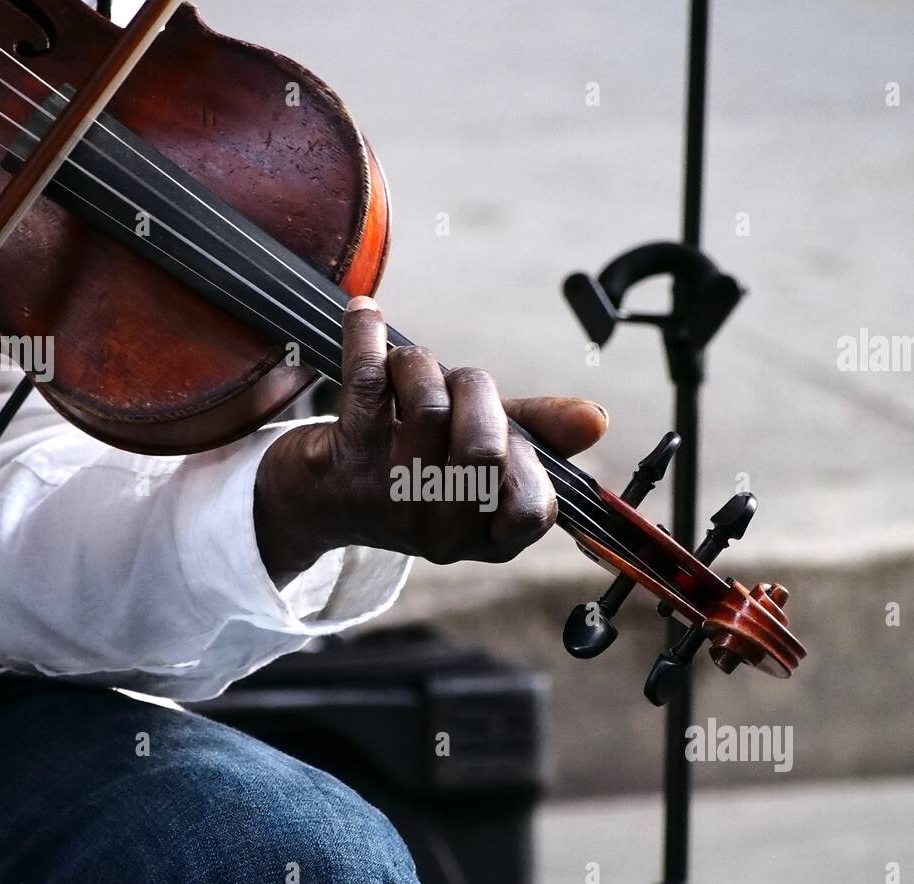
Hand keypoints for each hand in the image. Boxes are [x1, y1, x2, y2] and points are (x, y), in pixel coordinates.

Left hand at [255, 296, 607, 578]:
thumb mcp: (484, 454)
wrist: (317, 498)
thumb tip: (596, 419)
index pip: (533, 510)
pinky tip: (364, 315)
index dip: (528, 457)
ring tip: (410, 362)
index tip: (506, 430)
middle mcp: (438, 531)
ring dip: (423, 363)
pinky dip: (367, 336)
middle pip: (484, 448)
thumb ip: (542, 434)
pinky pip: (367, 382)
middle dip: (479, 392)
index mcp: (484, 538)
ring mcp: (389, 500)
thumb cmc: (415, 464)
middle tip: (460, 381)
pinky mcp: (343, 461)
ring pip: (429, 408)